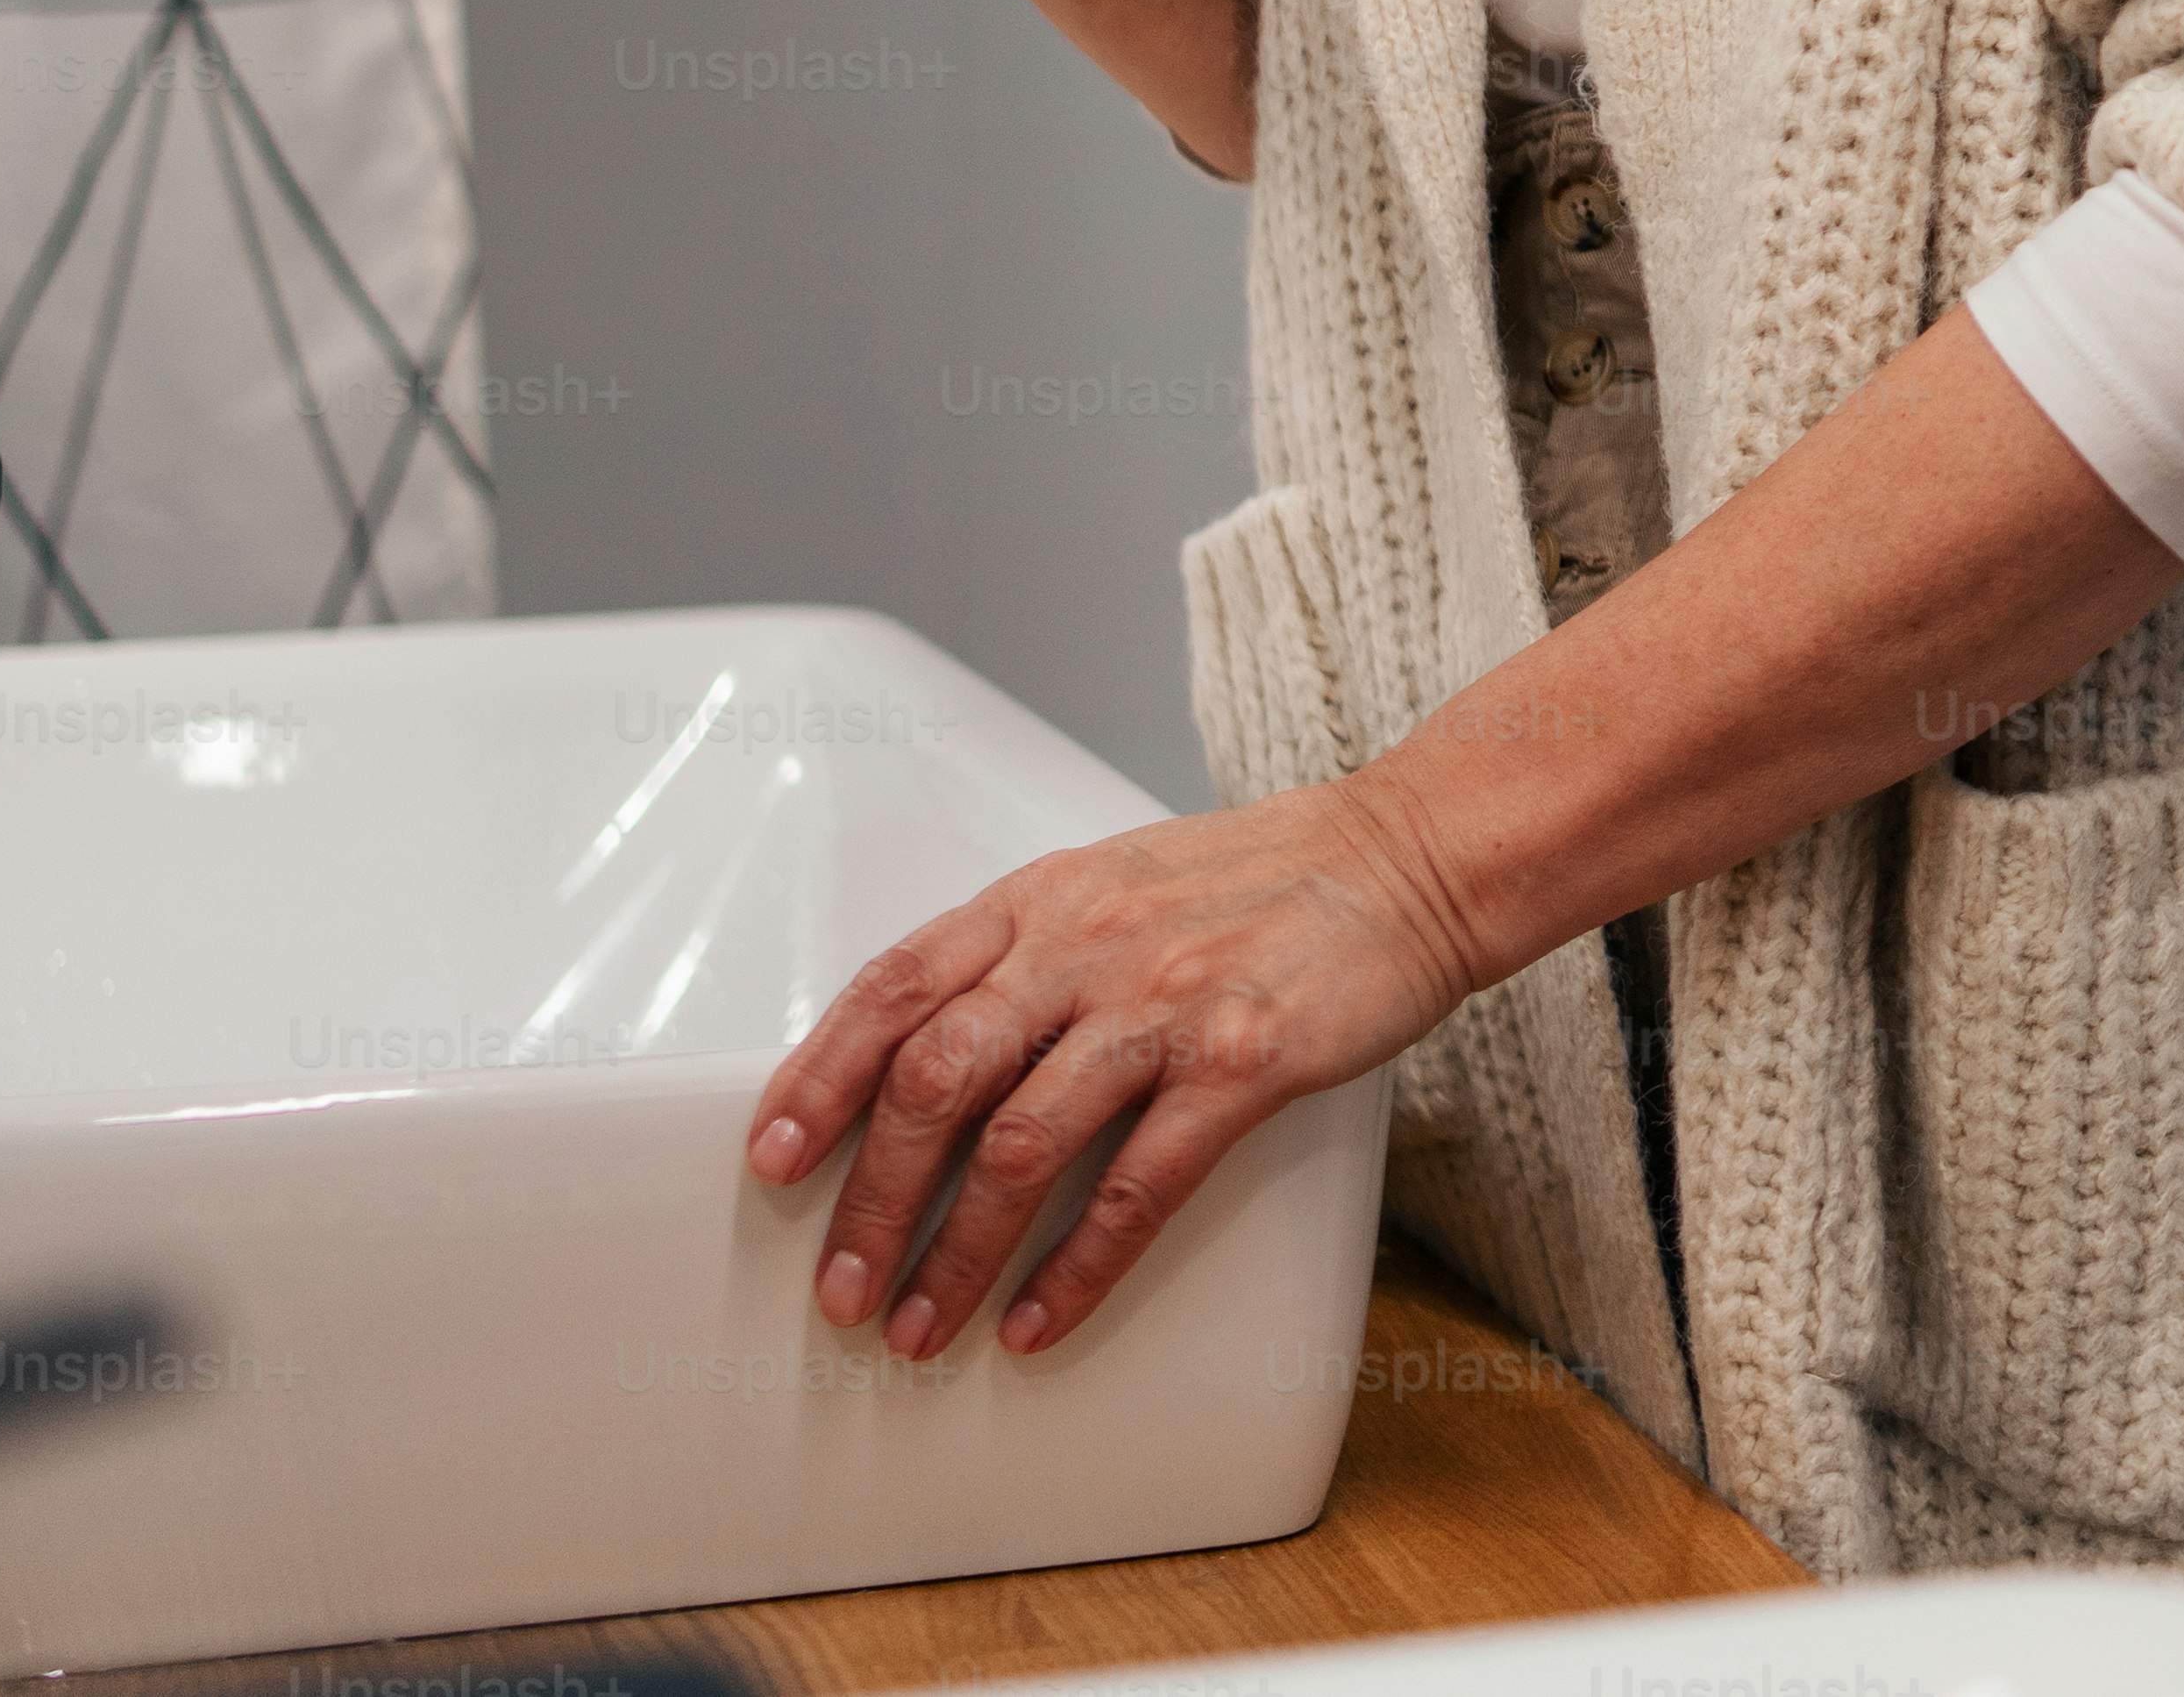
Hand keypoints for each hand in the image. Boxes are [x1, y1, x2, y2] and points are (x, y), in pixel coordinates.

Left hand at [743, 783, 1481, 1357]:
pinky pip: (1138, 1187)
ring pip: (1020, 1146)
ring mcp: (1165, 1005)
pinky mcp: (1244, 1066)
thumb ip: (1025, 954)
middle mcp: (1087, 946)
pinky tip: (1042, 1320)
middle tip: (840, 1287)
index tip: (771, 1160)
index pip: (893, 988)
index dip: (818, 1079)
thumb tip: (922, 1059)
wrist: (1412, 856)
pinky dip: (1078, 1268)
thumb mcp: (1117, 881)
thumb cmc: (1263, 878)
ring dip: (957, 1255)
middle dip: (870, 1198)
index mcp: (1044, 899)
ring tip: (921, 1327)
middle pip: (934, 1081)